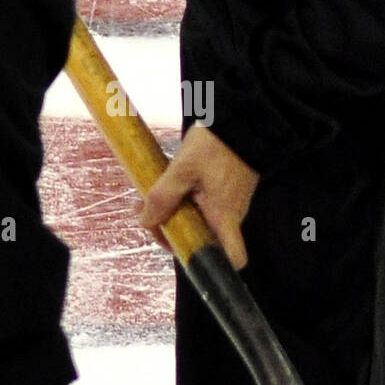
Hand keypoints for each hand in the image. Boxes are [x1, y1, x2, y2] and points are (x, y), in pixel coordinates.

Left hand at [139, 124, 259, 268]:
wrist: (239, 118)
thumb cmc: (215, 145)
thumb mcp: (182, 170)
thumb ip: (162, 198)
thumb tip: (145, 222)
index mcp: (225, 216)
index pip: (234, 258)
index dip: (213, 266)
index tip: (181, 250)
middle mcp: (231, 215)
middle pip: (204, 242)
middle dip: (173, 234)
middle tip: (147, 214)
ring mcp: (229, 203)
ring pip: (199, 223)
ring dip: (173, 215)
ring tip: (148, 198)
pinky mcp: (226, 190)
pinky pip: (202, 206)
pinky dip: (183, 202)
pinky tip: (166, 186)